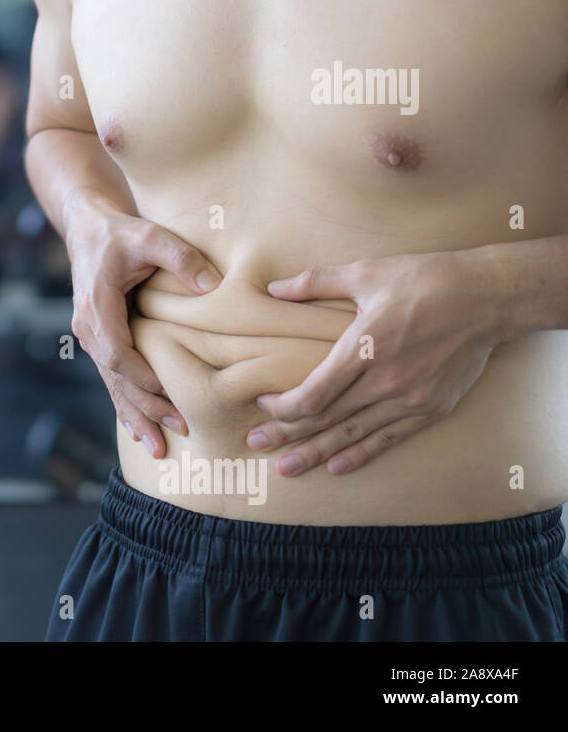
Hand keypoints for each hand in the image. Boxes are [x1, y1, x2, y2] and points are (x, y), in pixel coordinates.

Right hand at [63, 192, 221, 457]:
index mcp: (97, 304)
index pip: (117, 351)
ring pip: (112, 384)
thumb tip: (214, 286)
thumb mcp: (151, 235)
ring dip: (135, 415)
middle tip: (178, 429)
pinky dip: (126, 405)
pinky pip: (112, 378)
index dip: (142, 375)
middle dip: (145, 406)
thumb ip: (182, 257)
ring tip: (158, 447)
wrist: (88, 228)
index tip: (169, 393)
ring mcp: (90, 336)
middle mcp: (88, 326)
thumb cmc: (120, 232)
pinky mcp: (99, 341)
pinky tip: (141, 432)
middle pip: (116, 377)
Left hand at [248, 250, 503, 476]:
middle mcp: (386, 380)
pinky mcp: (431, 408)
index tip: (264, 402)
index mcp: (364, 348)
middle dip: (287, 433)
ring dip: (317, 452)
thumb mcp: (366, 273)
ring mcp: (411, 399)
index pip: (313, 393)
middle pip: (326, 418)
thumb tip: (273, 288)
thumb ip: (315, 282)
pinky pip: (389, 438)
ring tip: (287, 469)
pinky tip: (336, 465)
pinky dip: (361, 454)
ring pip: (354, 434)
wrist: (487, 298)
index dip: (284, 405)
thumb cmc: (424, 280)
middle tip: (255, 443)